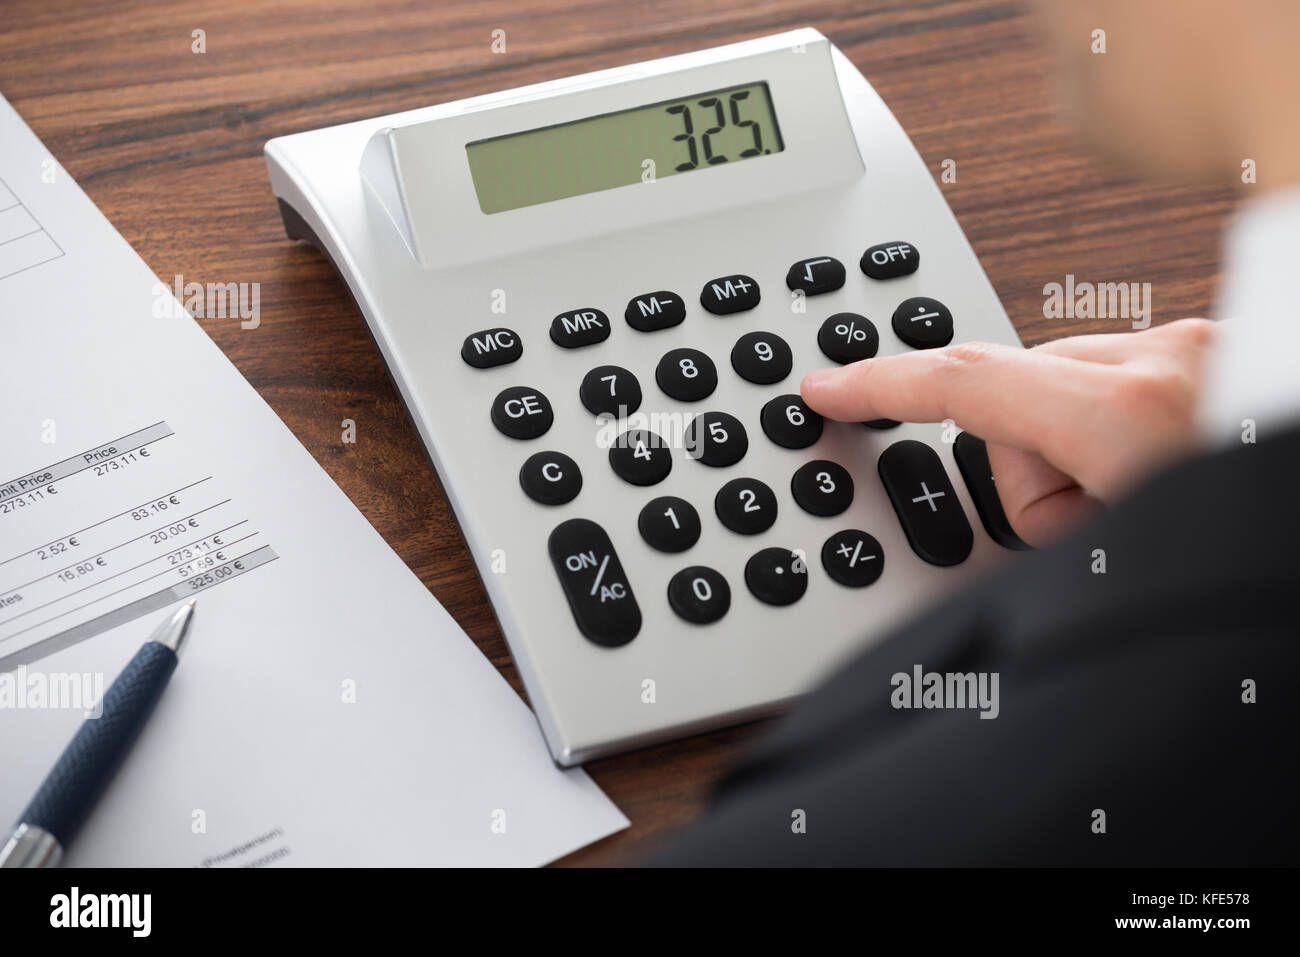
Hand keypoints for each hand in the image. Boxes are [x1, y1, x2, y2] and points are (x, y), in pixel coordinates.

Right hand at [800, 319, 1215, 545]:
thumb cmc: (1265, 548)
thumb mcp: (1125, 568)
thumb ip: (1036, 539)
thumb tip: (997, 537)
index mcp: (1132, 414)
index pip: (962, 382)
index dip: (878, 385)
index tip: (828, 389)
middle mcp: (1168, 361)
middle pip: (1020, 396)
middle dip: (1033, 465)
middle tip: (1099, 518)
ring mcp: (1201, 348)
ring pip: (1076, 388)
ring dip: (1087, 448)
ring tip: (1149, 502)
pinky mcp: (1226, 348)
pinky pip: (1132, 378)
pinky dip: (1131, 423)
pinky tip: (1175, 465)